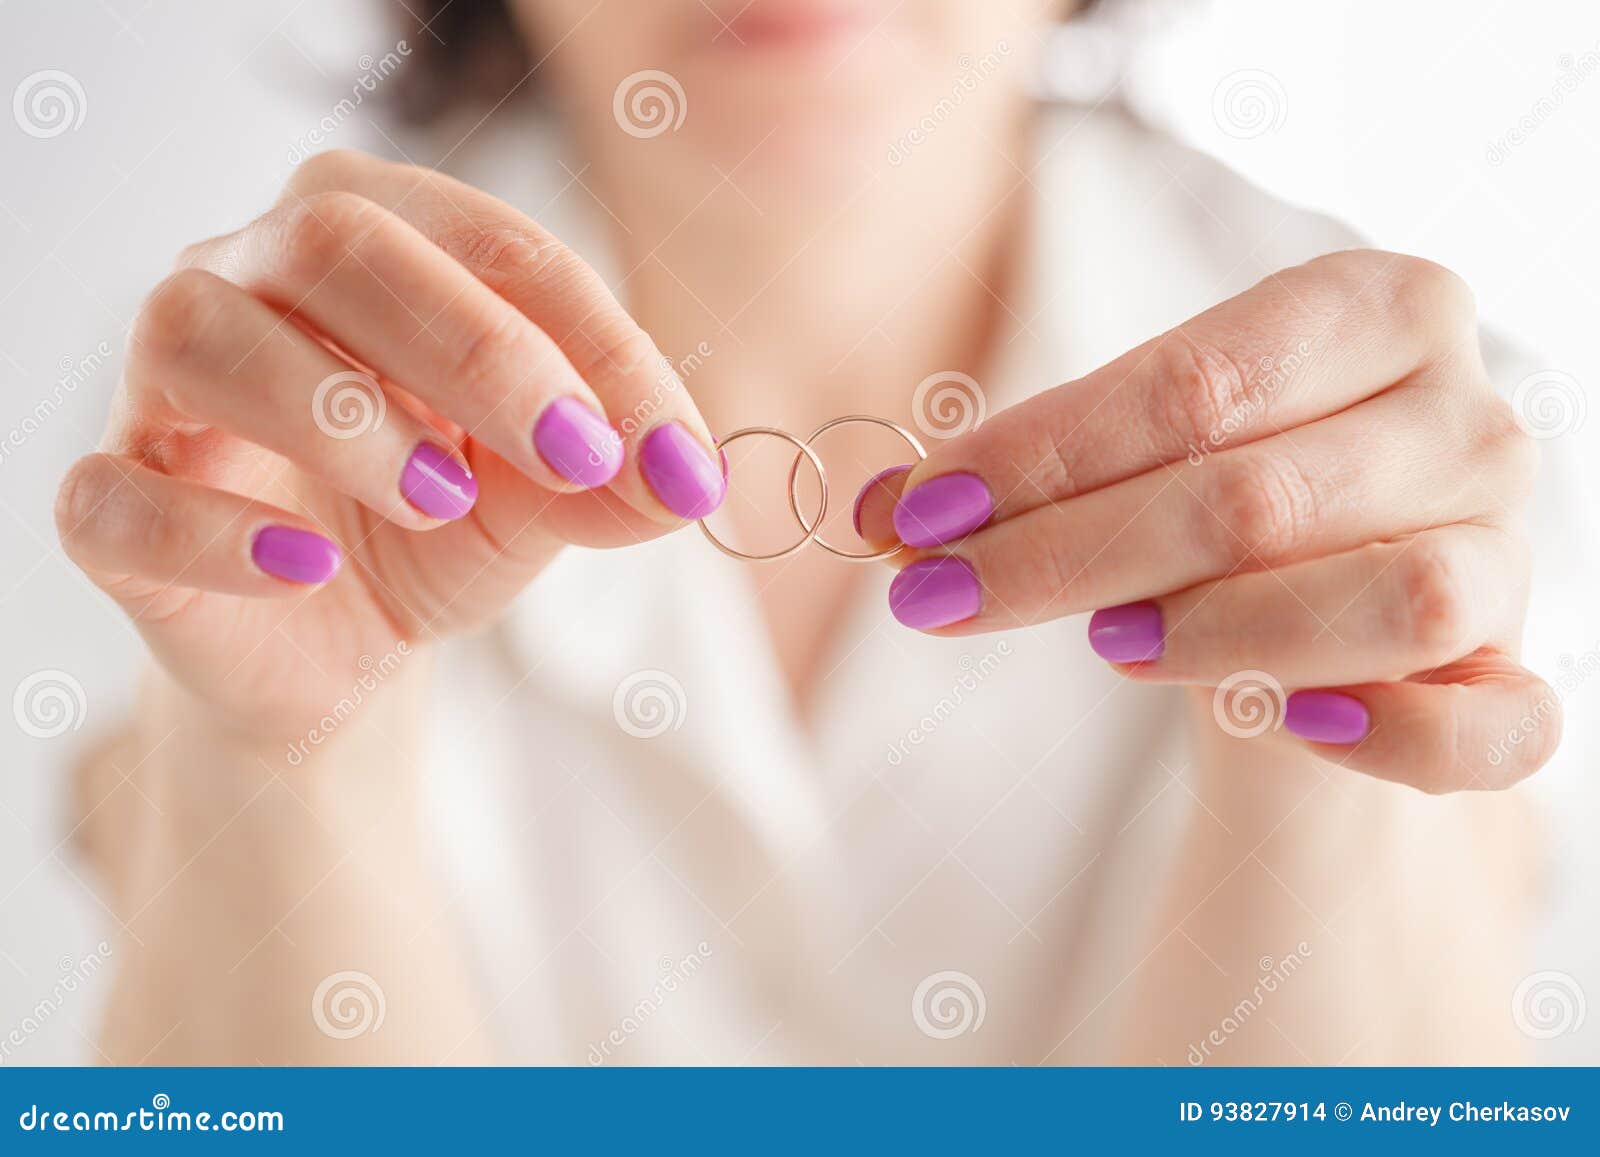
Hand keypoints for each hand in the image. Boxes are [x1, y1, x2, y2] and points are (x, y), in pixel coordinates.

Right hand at [56, 150, 724, 734]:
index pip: (494, 249)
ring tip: (439, 501)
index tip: (669, 458)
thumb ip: (613, 476)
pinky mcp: (110, 504)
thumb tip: (686, 481)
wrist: (333, 644)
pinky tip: (307, 568)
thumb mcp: (545, 498)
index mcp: (378, 238)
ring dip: (342, 416)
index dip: (594, 346)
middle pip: (337, 240)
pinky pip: (114, 495)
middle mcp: (252, 275)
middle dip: (476, 347)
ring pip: (203, 332)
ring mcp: (161, 385)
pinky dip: (212, 530)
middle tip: (570, 453)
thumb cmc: (434, 528)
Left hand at [857, 250, 1558, 791]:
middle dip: (1068, 554)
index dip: (1039, 458)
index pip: (1195, 385)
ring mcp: (1512, 549)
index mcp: (1380, 307)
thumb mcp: (1132, 447)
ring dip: (1223, 633)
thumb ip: (1027, 468)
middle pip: (1257, 496)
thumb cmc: (1222, 490)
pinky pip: (1498, 728)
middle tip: (934, 596)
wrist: (1330, 589)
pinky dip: (1395, 737)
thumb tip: (879, 512)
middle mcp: (1469, 414)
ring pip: (1392, 600)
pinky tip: (1287, 727)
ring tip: (1107, 645)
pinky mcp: (1521, 672)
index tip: (911, 515)